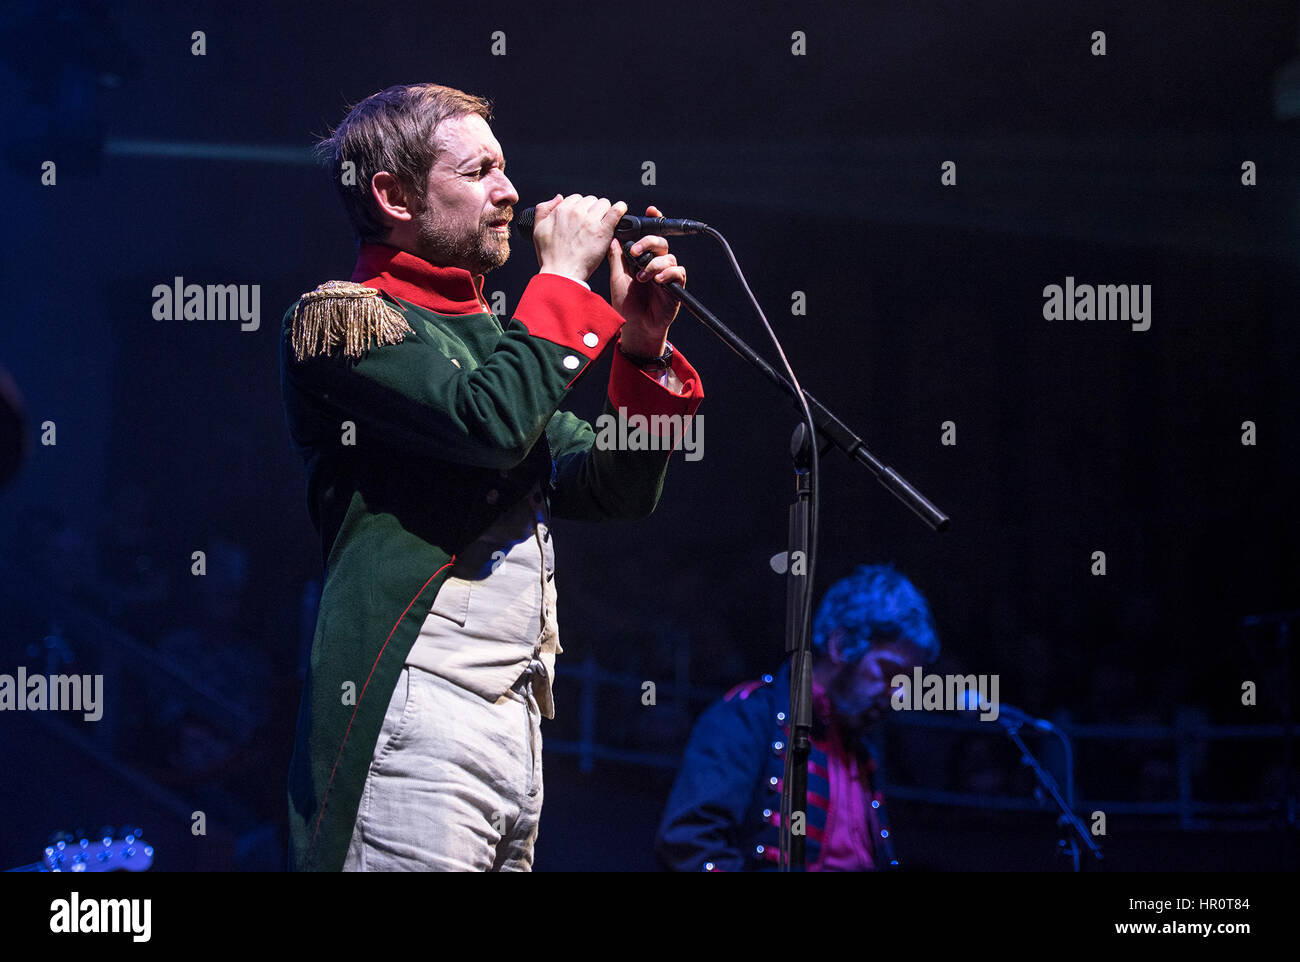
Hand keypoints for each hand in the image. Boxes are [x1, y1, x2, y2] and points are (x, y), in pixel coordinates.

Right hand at [532, 193, 628, 283]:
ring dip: (604, 213)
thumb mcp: (538, 229)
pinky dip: (620, 209)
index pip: (577, 199)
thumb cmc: (550, 256)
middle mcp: (575, 212)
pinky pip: (616, 210)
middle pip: (591, 200)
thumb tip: (559, 197)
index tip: (581, 221)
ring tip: (601, 226)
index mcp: (561, 210)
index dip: (580, 209)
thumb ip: (543, 210)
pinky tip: (620, 212)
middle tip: (590, 227)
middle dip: (592, 211)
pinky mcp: (603, 230)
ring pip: (603, 204)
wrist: (561, 274)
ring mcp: (590, 220)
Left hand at [607, 205, 685, 356]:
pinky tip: (656, 280)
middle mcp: (656, 262)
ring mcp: (666, 274)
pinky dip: (667, 273)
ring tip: (642, 277)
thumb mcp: (617, 277)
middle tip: (635, 253)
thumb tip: (612, 237)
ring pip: (668, 257)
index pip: (649, 235)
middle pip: (660, 242)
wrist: (635, 325)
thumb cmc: (626, 303)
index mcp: (642, 258)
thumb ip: (617, 257)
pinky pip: (678, 271)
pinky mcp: (676, 285)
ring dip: (654, 264)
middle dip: (648, 243)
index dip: (653, 221)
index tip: (650, 210)